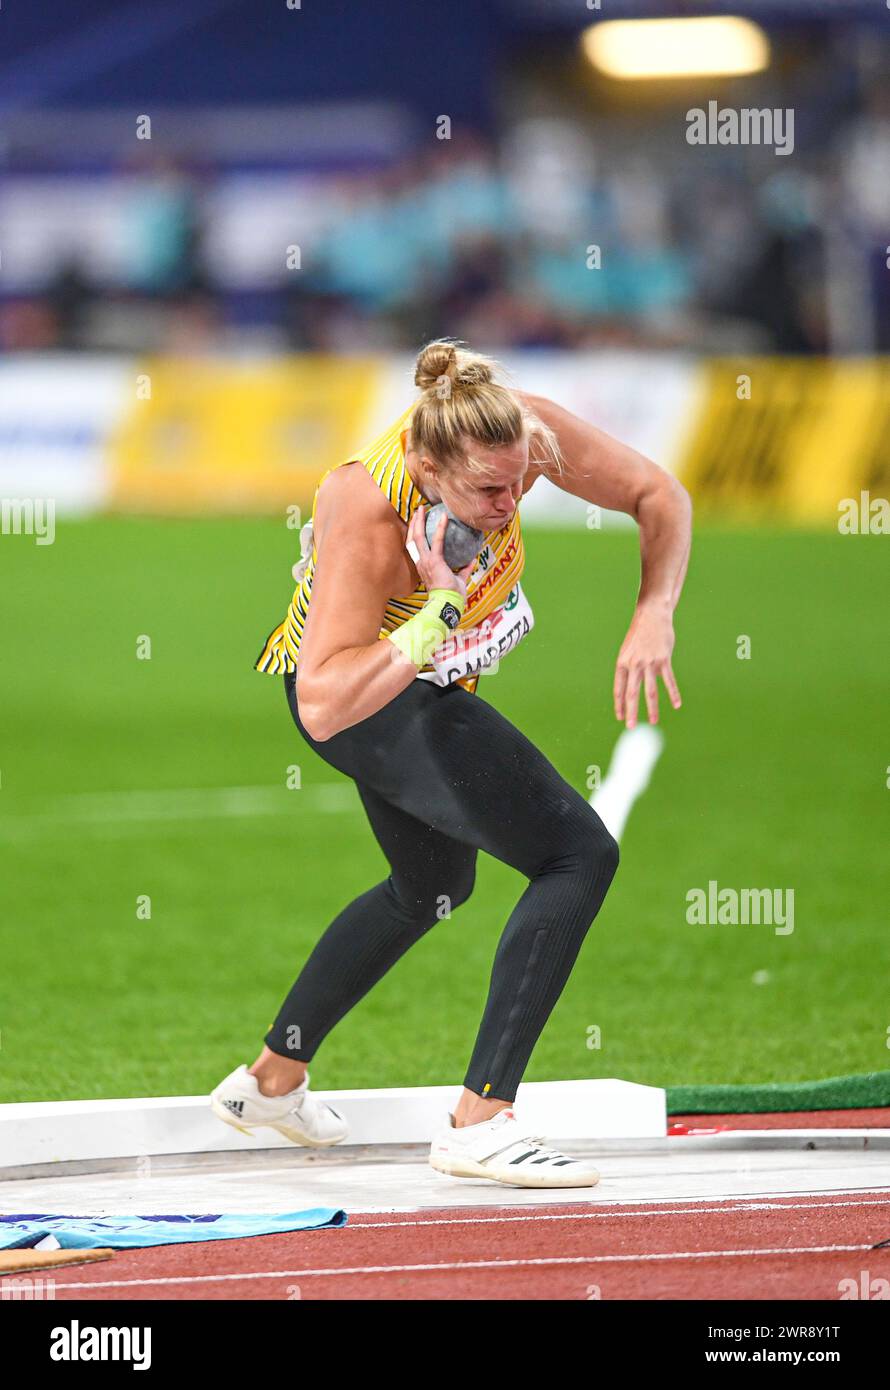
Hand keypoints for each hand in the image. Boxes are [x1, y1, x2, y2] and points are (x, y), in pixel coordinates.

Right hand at [407, 504, 476, 599]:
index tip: (418, 523)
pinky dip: (440, 528)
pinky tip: (444, 517)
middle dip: (414, 524)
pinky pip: (437, 540)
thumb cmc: (451, 595)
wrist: (448, 603)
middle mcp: (421, 563)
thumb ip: (463, 569)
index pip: (416, 547)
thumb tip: (471, 560)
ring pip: (418, 537)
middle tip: (418, 510)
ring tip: (423, 508)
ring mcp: (425, 561)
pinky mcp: (434, 560)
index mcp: (423, 567)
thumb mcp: (457, 580)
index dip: (415, 534)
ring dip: (419, 521)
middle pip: (412, 539)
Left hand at [613, 603, 681, 727]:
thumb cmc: (639, 634)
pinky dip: (673, 693)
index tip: (620, 717)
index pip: (619, 689)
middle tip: (631, 727)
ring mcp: (649, 662)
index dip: (619, 704)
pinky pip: (669, 681)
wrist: (652, 615)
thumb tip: (629, 689)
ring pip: (650, 691)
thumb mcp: (628, 650)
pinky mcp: (663, 660)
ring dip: (651, 708)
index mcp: (622, 663)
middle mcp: (634, 664)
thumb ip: (629, 668)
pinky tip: (676, 705)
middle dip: (631, 712)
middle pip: (632, 693)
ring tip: (652, 722)